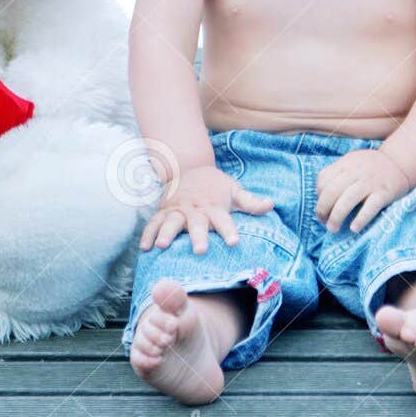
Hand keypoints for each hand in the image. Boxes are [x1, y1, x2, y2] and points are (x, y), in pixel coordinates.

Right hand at [140, 165, 274, 254]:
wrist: (188, 166)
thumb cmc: (215, 184)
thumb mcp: (234, 190)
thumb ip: (251, 201)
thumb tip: (271, 204)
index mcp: (214, 206)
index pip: (224, 220)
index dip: (229, 230)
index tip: (234, 242)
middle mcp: (195, 209)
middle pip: (197, 224)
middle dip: (198, 236)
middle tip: (200, 250)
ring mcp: (177, 210)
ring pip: (171, 222)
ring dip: (166, 233)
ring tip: (162, 246)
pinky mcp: (163, 211)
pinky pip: (153, 222)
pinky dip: (147, 234)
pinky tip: (144, 248)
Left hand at [316, 148, 413, 233]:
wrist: (401, 162)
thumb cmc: (372, 166)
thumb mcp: (353, 162)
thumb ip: (338, 173)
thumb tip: (320, 195)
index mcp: (346, 163)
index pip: (324, 179)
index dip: (318, 195)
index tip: (322, 207)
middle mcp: (357, 172)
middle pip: (333, 191)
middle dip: (323, 209)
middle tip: (323, 221)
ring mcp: (371, 182)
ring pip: (348, 199)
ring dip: (337, 216)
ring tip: (333, 228)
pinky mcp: (385, 193)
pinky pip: (370, 207)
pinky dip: (361, 219)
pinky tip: (354, 228)